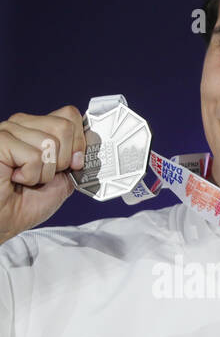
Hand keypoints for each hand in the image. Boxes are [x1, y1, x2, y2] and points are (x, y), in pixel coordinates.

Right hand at [0, 107, 85, 245]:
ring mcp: (8, 131)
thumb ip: (75, 161)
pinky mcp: (0, 141)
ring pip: (50, 143)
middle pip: (64, 126)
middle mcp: (21, 125)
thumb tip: (92, 145)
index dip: (79, 142)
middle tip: (43, 175)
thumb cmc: (24, 203)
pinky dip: (30, 175)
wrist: (1, 221)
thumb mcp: (61, 181)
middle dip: (63, 160)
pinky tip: (15, 178)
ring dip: (44, 172)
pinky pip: (34, 156)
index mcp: (37, 130)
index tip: (73, 164)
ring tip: (26, 179)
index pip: (70, 115)